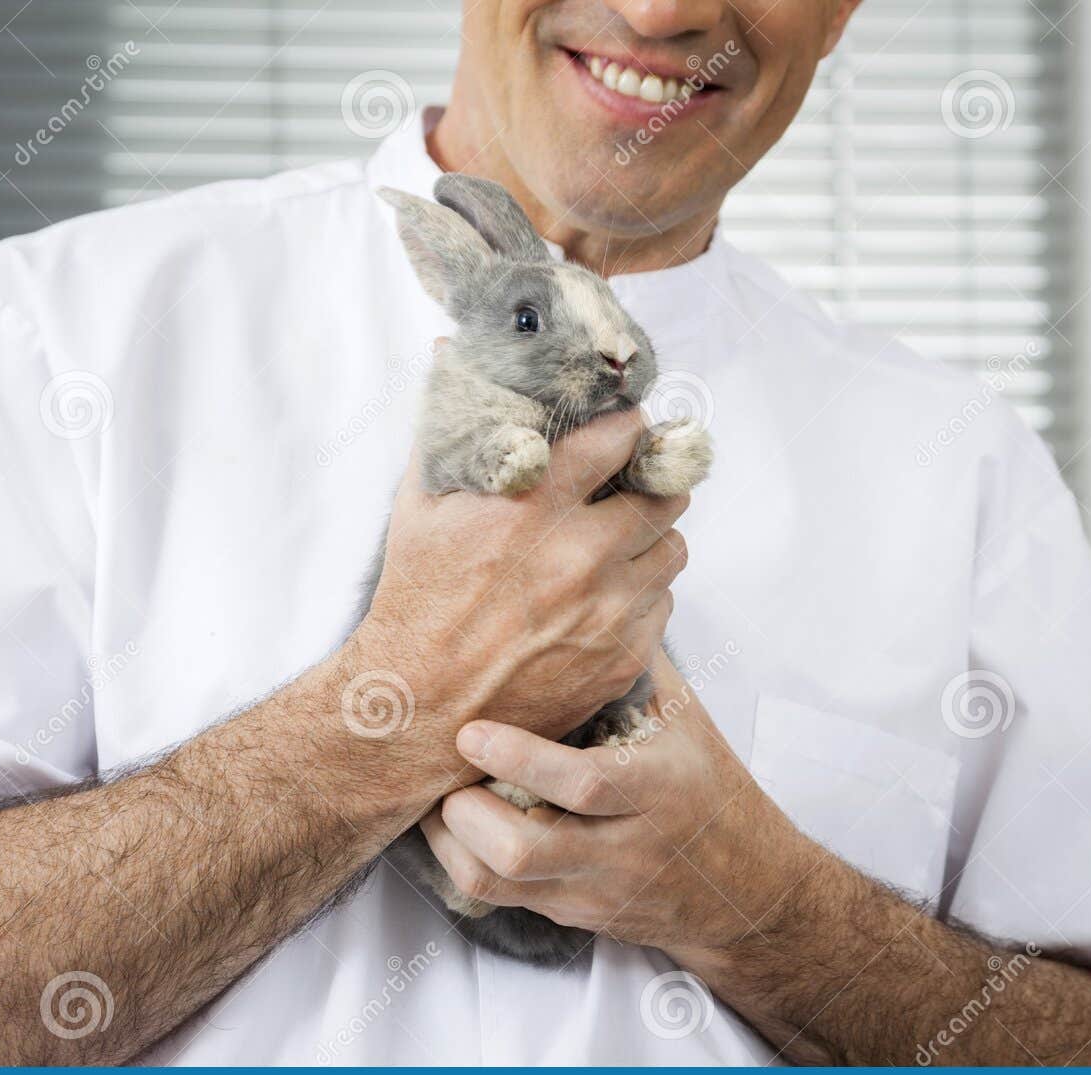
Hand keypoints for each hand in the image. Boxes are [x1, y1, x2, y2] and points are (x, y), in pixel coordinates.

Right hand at [356, 409, 688, 777]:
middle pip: (665, 494)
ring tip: (619, 544)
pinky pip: (663, 605)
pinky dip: (642, 596)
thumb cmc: (416, 599)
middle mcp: (580, 555)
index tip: (626, 431)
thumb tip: (448, 352)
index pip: (622, 438)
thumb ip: (447, 426)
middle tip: (630, 489)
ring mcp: (607, 611)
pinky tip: (606, 598)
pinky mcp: (621, 658)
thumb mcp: (420, 503)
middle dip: (650, 485)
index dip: (628, 429)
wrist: (419, 706)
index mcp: (534, 506)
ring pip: (674, 549)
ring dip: (652, 541)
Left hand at [418, 654, 801, 952]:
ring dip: (453, 843)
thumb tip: (588, 592)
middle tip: (446, 768)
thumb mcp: (685, 721)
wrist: (746, 889)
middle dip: (467, 812)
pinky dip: (465, 865)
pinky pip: (502, 901)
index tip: (472, 731)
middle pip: (526, 850)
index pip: (582, 782)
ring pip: (502, 886)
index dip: (519, 758)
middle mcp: (625, 848)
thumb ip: (634, 665)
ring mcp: (595, 890)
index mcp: (658, 789)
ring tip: (439, 799)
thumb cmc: (708, 787)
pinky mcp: (573, 915)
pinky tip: (453, 829)